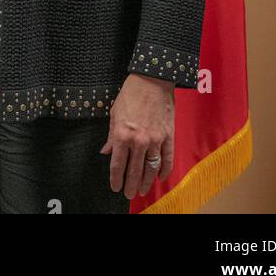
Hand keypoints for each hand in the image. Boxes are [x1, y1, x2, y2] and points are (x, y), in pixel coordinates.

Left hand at [100, 73, 174, 197]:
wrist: (152, 81)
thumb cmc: (130, 95)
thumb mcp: (114, 113)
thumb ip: (111, 135)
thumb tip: (107, 151)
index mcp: (122, 134)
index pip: (118, 164)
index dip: (116, 178)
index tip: (115, 187)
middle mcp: (139, 140)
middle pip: (135, 170)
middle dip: (131, 184)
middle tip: (129, 194)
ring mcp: (155, 139)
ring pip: (151, 168)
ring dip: (146, 181)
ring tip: (142, 190)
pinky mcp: (168, 136)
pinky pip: (167, 158)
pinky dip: (165, 170)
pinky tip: (161, 177)